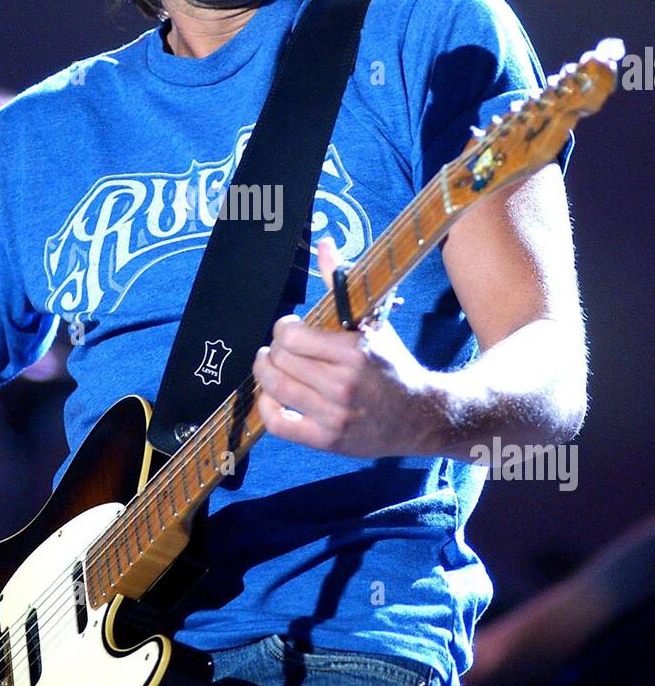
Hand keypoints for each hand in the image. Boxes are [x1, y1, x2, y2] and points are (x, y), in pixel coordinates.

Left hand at [252, 237, 438, 457]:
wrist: (421, 417)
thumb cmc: (392, 365)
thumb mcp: (372, 322)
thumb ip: (342, 283)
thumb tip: (324, 244)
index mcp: (354, 352)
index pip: (291, 335)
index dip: (283, 327)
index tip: (291, 328)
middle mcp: (343, 385)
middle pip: (279, 360)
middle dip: (274, 349)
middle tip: (282, 348)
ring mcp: (334, 416)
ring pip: (275, 388)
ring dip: (265, 373)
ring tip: (272, 365)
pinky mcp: (327, 440)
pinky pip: (278, 423)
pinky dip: (267, 406)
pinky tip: (274, 396)